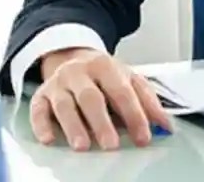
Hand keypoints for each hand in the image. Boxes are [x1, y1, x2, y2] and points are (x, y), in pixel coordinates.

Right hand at [29, 47, 173, 151]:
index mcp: (105, 66)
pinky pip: (38, 109)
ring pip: (64, 105)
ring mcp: (58, 83)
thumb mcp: (129, 79)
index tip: (143, 136)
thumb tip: (165, 124)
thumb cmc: (104, 75)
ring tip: (83, 146)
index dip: (134, 115)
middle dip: (101, 122)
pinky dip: (42, 125)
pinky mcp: (41, 95)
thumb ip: (147, 101)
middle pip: (91, 97)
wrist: (72, 57)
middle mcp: (79, 73)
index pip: (122, 92)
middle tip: (111, 144)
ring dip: (73, 126)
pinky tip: (49, 139)